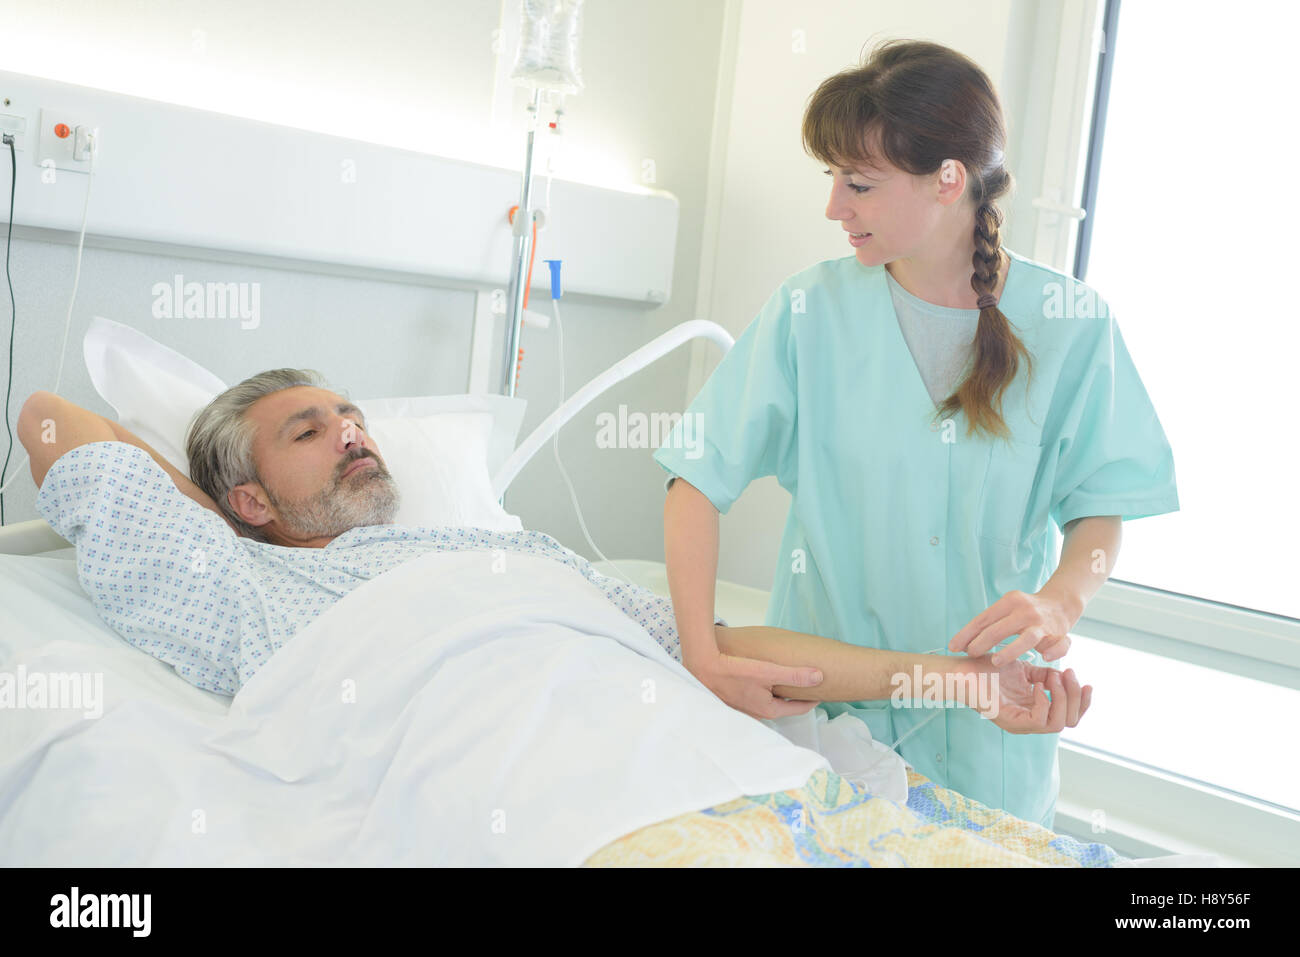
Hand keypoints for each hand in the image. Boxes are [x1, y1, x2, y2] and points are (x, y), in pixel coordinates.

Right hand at [684, 648, 823, 719]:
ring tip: (784, 686)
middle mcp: (755, 714)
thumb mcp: (768, 670)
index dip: (810, 701)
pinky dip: (762, 694)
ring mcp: (742, 710)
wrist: (702, 665)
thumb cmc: (734, 669)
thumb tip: (820, 677)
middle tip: (805, 690)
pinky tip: (760, 684)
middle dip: (792, 700)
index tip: (820, 694)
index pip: (796, 709)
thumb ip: (794, 675)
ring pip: (766, 705)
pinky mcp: (732, 703)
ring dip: (776, 697)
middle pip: (781, 708)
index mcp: (767, 710)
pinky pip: (753, 701)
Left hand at [948, 588, 1080, 664]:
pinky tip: (1045, 658)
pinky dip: (1054, 651)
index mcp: (1009, 602)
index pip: (983, 619)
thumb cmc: (1025, 612)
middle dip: (981, 643)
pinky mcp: (1059, 634)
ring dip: (1011, 650)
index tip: (952, 647)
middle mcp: (1025, 610)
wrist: (1060, 603)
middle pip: (999, 628)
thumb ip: (988, 625)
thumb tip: (960, 645)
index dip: (966, 634)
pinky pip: (1059, 644)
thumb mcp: (1007, 610)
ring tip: (996, 662)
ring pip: (1027, 638)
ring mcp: (1042, 623)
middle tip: (970, 655)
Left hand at [960, 655, 1092, 733]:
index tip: (1087, 683)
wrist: (962, 669)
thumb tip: (1065, 676)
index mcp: (1034, 711)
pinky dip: (1044, 700)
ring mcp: (1019, 724)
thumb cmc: (989, 668)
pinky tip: (1037, 684)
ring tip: (1056, 677)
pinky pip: (1039, 720)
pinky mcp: (1009, 721)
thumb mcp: (1025, 669)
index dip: (1082, 702)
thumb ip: (1046, 676)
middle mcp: (1029, 721)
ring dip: (1062, 697)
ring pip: (1057, 724)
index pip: (1069, 717)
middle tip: (1070, 674)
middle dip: (1075, 697)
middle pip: (1069, 722)